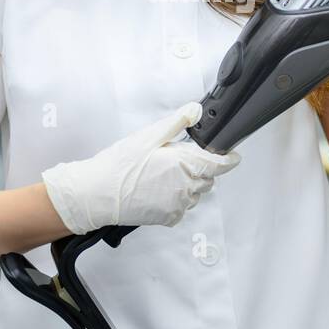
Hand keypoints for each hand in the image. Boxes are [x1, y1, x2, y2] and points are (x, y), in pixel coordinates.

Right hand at [41, 102, 241, 233]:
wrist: (96, 194)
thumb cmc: (119, 165)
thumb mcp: (149, 135)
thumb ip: (177, 122)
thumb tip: (196, 111)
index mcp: (185, 166)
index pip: (219, 165)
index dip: (228, 159)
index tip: (232, 156)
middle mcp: (186, 188)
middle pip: (208, 178)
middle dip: (200, 167)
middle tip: (176, 158)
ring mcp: (178, 205)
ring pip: (196, 193)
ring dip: (188, 183)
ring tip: (162, 174)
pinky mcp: (168, 218)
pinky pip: (182, 207)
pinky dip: (176, 198)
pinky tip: (157, 189)